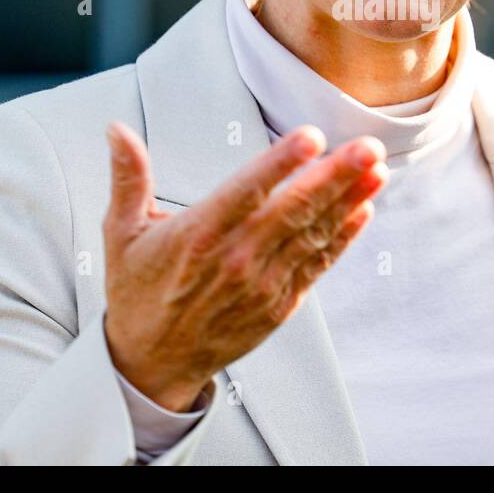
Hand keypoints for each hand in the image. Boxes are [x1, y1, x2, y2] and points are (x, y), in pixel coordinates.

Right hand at [101, 121, 388, 410]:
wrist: (152, 362)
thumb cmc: (138, 290)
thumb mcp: (122, 232)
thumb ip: (128, 177)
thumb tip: (117, 130)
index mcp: (197, 236)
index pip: (245, 192)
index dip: (280, 164)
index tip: (311, 137)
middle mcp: (234, 260)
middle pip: (292, 211)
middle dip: (335, 177)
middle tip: (367, 147)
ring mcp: (261, 284)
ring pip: (312, 235)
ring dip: (348, 201)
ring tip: (376, 170)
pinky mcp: (280, 303)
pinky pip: (318, 265)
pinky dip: (343, 237)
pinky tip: (363, 210)